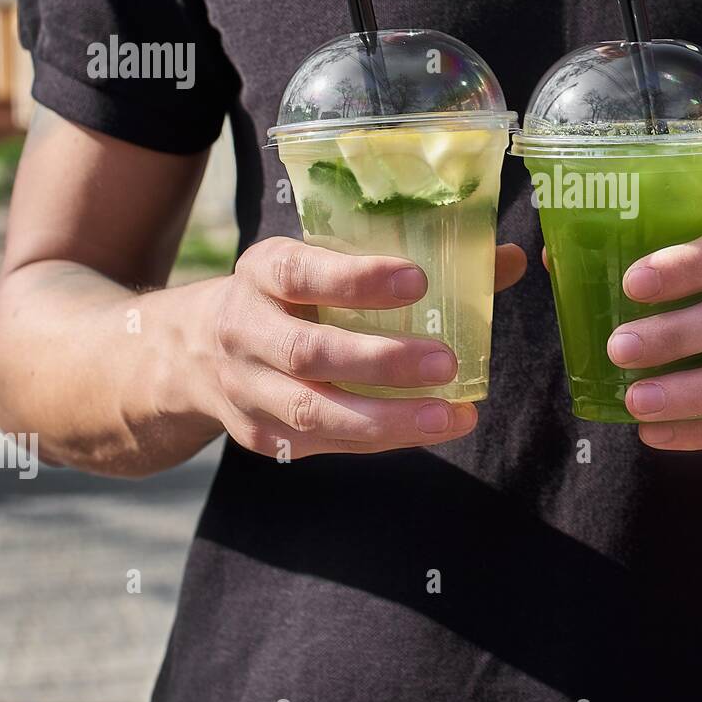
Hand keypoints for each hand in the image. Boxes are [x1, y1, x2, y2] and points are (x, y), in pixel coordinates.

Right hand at [200, 236, 526, 458]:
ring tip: (449, 415)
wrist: (191, 352)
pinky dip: (378, 439)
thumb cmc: (291, 296)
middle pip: (308, 353)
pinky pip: (322, 442)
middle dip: (381, 361)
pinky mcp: (260, 436)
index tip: (418, 279)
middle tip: (446, 362)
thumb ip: (416, 262)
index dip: (357, 278)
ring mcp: (247, 390)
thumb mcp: (328, 262)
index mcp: (262, 272)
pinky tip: (427, 430)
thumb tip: (511, 259)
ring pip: (312, 411)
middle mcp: (244, 329)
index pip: (301, 273)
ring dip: (386, 419)